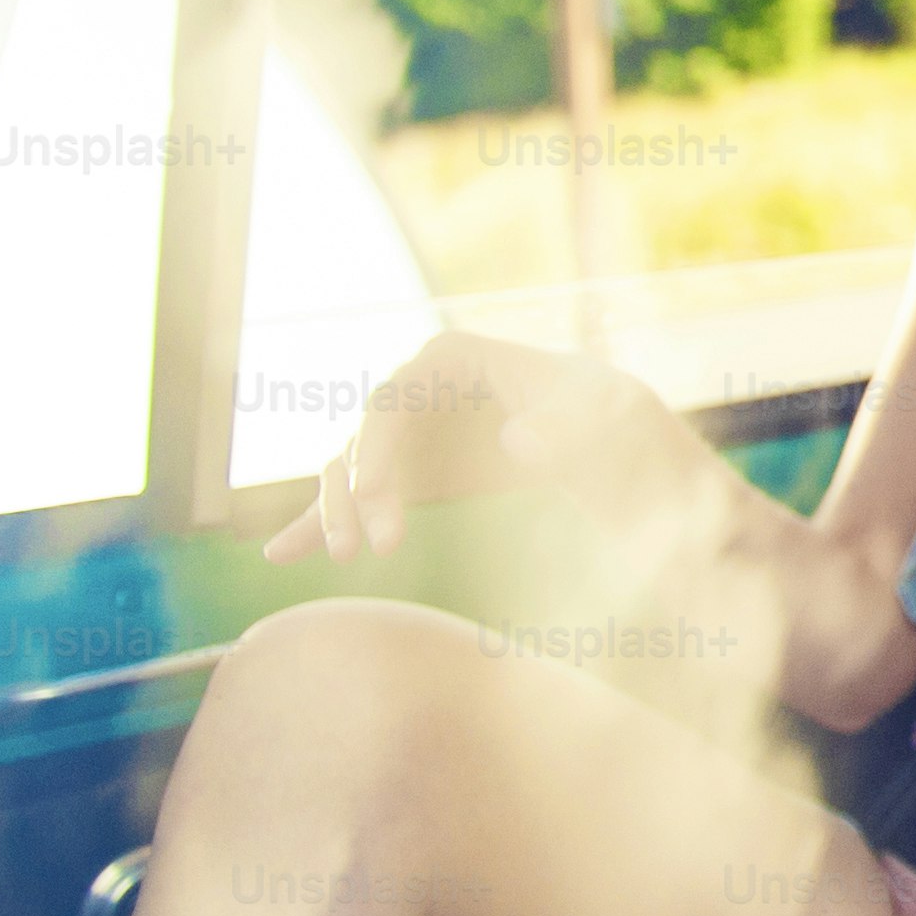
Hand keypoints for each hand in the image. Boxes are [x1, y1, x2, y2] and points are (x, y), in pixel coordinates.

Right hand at [274, 330, 697, 562]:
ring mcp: (423, 431)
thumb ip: (574, 431)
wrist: (634, 465)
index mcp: (470, 359)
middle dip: (357, 485)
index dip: (378, 438)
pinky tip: (282, 554)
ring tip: (345, 555)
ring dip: (338, 507)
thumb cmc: (628, 432)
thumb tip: (515, 435)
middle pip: (367, 428)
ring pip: (352, 460)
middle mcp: (432, 389)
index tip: (374, 495)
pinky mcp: (423, 473)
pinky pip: (362, 493)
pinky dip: (323, 519)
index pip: (401, 390)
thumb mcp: (618, 428)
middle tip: (370, 546)